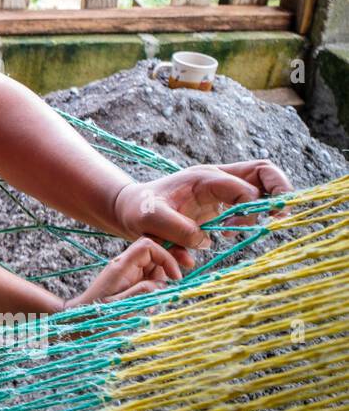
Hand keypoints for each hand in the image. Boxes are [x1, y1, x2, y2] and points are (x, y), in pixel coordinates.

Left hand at [66, 236, 183, 308]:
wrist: (79, 321)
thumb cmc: (96, 316)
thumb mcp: (120, 306)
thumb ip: (141, 292)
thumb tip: (161, 284)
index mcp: (121, 266)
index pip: (148, 246)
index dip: (166, 256)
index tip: (176, 278)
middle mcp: (124, 265)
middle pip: (154, 253)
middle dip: (169, 265)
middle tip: (176, 283)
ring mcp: (127, 273)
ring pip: (154, 266)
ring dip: (162, 281)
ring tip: (156, 300)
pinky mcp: (128, 282)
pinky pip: (148, 278)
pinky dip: (155, 289)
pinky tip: (150, 304)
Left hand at [112, 159, 293, 271]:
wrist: (130, 210)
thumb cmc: (138, 211)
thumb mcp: (149, 220)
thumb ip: (176, 229)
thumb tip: (206, 240)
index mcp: (203, 179)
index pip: (242, 185)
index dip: (250, 208)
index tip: (237, 230)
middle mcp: (216, 179)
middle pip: (262, 170)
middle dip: (280, 189)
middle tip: (280, 215)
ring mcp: (220, 189)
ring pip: (261, 182)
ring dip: (270, 201)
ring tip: (264, 224)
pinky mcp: (220, 202)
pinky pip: (250, 199)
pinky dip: (256, 213)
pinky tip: (235, 232)